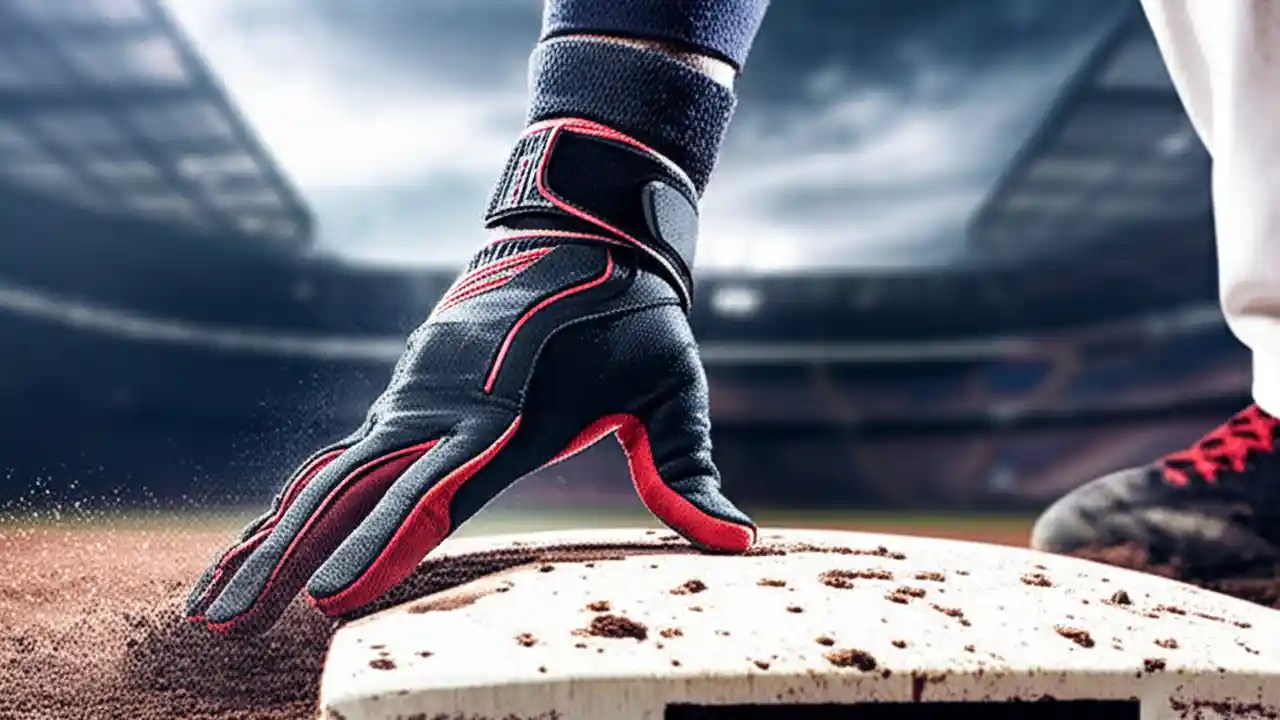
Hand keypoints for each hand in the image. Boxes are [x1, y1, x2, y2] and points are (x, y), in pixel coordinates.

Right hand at [186, 230, 754, 634]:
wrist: (584, 224)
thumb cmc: (634, 313)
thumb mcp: (673, 390)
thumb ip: (688, 471)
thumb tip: (741, 544)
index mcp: (505, 416)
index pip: (432, 493)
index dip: (380, 545)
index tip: (329, 599)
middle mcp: (443, 408)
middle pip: (351, 492)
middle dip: (288, 560)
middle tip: (224, 625)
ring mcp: (414, 395)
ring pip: (325, 475)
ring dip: (267, 538)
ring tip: (212, 604)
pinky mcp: (408, 391)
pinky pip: (338, 453)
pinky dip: (294, 499)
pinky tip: (259, 539)